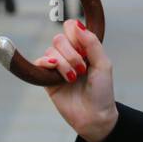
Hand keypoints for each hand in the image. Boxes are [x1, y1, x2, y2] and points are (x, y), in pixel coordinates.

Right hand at [37, 19, 118, 141]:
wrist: (94, 116)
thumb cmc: (102, 91)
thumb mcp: (103, 64)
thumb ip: (91, 43)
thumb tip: (76, 24)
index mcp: (83, 48)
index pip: (71, 28)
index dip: (75, 35)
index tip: (84, 48)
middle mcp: (69, 55)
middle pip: (59, 38)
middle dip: (71, 53)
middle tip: (82, 69)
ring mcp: (57, 67)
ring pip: (51, 50)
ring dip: (64, 63)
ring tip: (73, 78)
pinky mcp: (47, 79)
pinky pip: (39, 62)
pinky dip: (46, 63)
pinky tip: (56, 70)